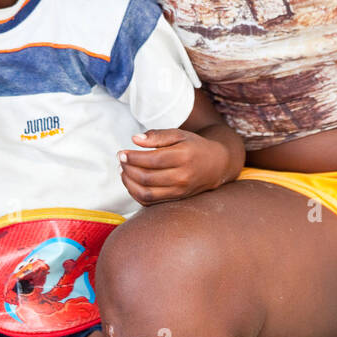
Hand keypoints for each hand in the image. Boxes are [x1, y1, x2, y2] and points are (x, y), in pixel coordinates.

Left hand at [118, 128, 235, 205]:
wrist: (216, 165)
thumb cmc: (194, 147)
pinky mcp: (175, 199)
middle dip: (128, 169)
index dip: (132, 157)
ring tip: (123, 171)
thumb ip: (157, 135)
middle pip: (146, 177)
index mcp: (183, 156)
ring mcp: (179, 191)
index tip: (121, 153)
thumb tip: (135, 139)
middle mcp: (182, 176)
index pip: (152, 160)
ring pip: (146, 193)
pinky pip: (150, 202)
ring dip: (129, 183)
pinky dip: (136, 193)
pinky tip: (131, 182)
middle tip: (120, 160)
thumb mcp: (179, 135)